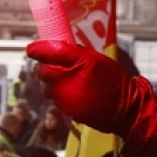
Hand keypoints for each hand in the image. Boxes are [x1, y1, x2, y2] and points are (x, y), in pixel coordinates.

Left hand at [26, 41, 145, 134]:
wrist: (125, 109)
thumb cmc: (114, 82)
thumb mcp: (98, 59)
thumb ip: (76, 53)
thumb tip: (59, 47)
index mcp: (80, 62)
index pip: (50, 51)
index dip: (37, 49)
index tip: (32, 49)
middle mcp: (69, 79)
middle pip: (42, 70)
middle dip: (45, 67)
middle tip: (53, 65)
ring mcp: (66, 96)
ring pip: (46, 86)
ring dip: (51, 83)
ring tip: (66, 81)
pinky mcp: (66, 110)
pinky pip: (55, 98)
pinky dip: (59, 94)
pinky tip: (73, 93)